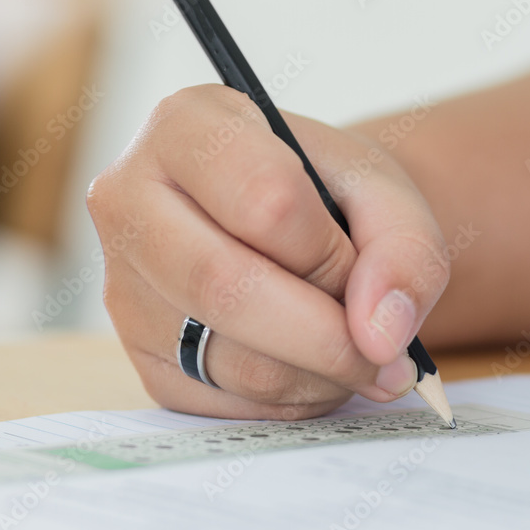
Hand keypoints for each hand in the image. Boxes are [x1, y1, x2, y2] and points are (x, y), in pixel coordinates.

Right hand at [87, 85, 448, 419]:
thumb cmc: (330, 196)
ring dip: (321, 374)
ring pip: (231, 358)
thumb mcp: (384, 190)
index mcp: (185, 126)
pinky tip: (313, 367)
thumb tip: (381, 336)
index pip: (264, 199)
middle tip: (388, 357)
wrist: (297, 229)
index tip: (362, 266)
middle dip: (328, 336)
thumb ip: (405, 247)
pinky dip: (295, 400)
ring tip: (355, 351)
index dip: (331, 251)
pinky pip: (227, 403)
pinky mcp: (142, 359)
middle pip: (224, 286)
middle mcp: (129, 201)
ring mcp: (124, 288)